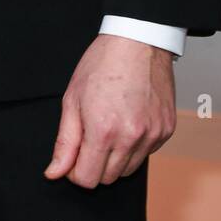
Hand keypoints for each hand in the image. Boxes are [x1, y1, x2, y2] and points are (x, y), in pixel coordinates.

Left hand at [45, 34, 176, 185]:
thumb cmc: (102, 63)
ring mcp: (152, 135)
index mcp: (102, 130)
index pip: (87, 179)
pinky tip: (128, 120)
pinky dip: (135, 145)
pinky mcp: (166, 130)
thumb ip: (65, 141)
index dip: (75, 172)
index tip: (74, 156)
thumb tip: (54, 172)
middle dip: (94, 164)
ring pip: (128, 169)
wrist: (138, 41)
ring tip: (110, 125)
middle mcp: (130, 137)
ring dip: (115, 157)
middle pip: (108, 178)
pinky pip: (146, 153)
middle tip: (91, 136)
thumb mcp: (72, 99)